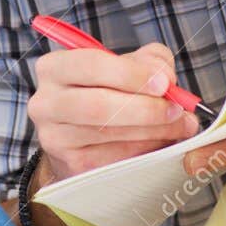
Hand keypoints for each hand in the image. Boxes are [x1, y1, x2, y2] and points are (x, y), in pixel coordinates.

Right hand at [30, 42, 198, 180]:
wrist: (81, 134)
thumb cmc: (106, 90)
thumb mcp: (126, 65)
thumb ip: (150, 62)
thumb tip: (165, 78)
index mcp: (54, 68)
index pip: (91, 64)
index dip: (131, 74)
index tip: (164, 83)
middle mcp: (46, 103)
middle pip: (98, 105)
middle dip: (145, 108)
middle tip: (177, 109)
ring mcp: (54, 137)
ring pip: (109, 134)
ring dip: (153, 131)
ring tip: (180, 125)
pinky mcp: (71, 164)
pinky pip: (114, 157)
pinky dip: (145, 148)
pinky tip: (161, 140)